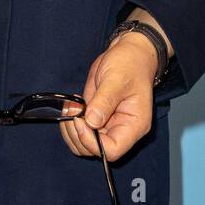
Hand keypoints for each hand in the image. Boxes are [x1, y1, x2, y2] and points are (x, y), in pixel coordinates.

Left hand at [59, 32, 159, 161]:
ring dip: (71, 131)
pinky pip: (80, 132)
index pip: (113, 150)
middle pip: (96, 151)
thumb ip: (104, 101)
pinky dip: (71, 123)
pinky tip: (71, 106)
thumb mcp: (116, 80)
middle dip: (78, 134)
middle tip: (72, 111)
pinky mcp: (97, 118)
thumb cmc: (129, 64)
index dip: (92, 142)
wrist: (129, 53)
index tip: (80, 120)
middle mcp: (122, 130)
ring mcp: (109, 125)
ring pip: (84, 145)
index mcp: (134, 125)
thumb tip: (91, 122)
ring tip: (70, 107)